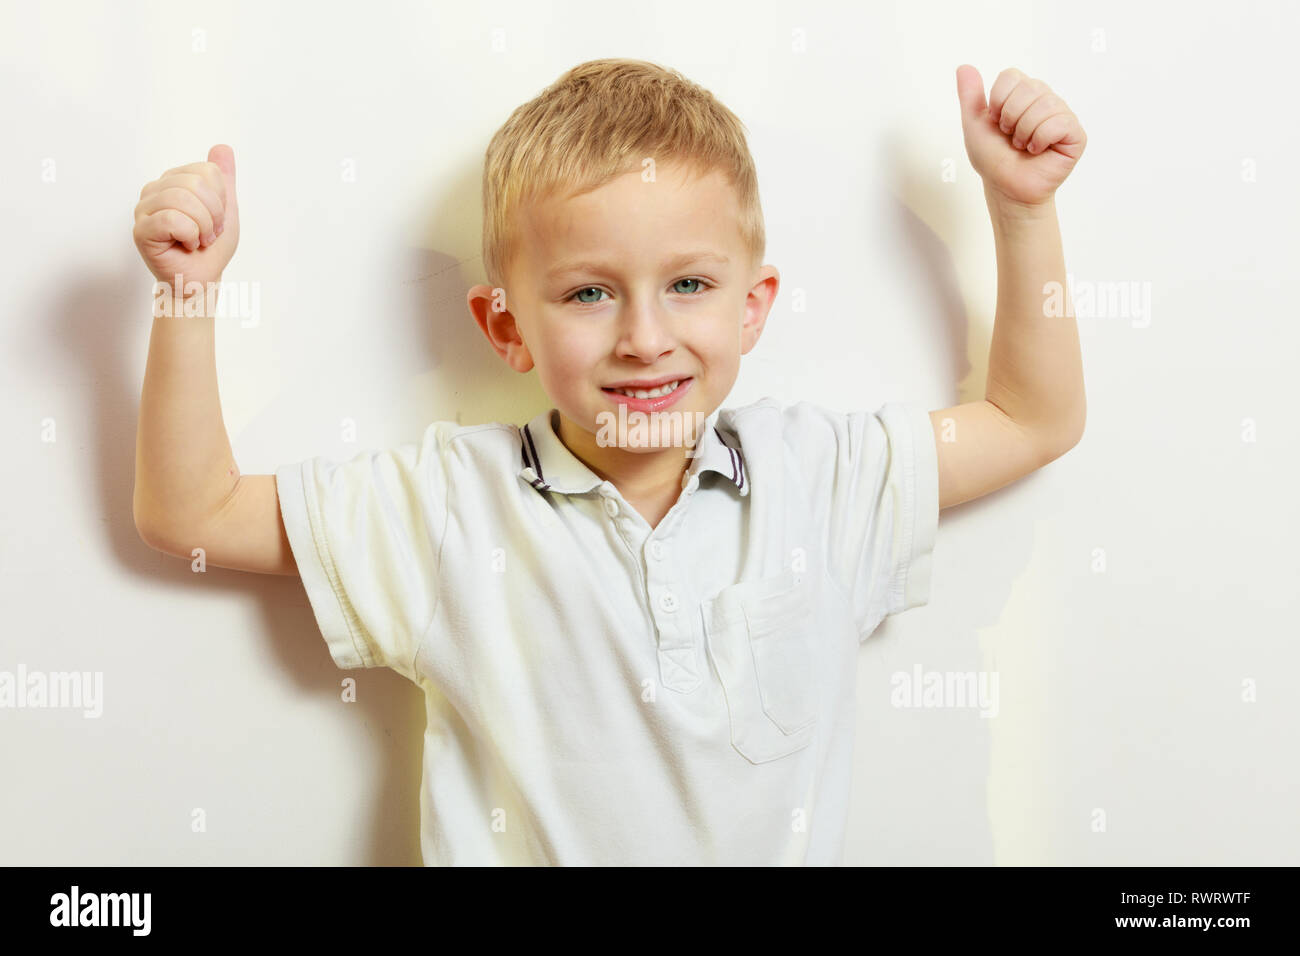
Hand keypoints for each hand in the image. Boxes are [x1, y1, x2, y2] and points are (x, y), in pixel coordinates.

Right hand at [133, 144, 239, 288]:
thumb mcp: (226, 209)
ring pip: (182, 199)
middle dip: (213, 214)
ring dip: (202, 226)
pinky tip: (186, 245)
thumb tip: (222, 147)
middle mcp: (155, 190)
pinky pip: (172, 219)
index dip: (220, 200)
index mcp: (174, 180)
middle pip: (194, 183)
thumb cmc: (210, 248)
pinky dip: (190, 235)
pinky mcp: (141, 230)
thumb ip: (223, 178)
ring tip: (199, 240)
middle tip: (209, 234)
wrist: (201, 279)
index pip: (206, 171)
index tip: (216, 221)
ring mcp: (144, 208)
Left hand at [956, 66, 1085, 207]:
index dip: (998, 102)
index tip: (997, 123)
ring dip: (1024, 132)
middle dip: (1011, 117)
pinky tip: (1038, 151)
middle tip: (1011, 137)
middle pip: (1028, 87)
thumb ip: (970, 96)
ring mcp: (1062, 115)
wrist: (1007, 189)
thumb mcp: (975, 125)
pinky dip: (1040, 139)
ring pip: (1044, 104)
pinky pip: (1058, 123)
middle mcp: (1045, 99)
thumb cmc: (994, 159)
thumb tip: (963, 66)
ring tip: (1024, 145)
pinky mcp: (1075, 133)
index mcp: (1023, 93)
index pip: (1011, 76)